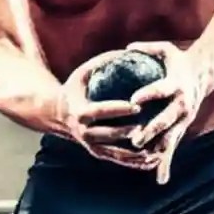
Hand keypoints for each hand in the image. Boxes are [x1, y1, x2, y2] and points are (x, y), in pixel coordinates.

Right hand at [57, 51, 162, 170]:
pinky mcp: (97, 153)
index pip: (100, 111)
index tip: (136, 106)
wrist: (58, 114)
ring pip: (114, 153)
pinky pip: (117, 160)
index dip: (117, 110)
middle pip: (107, 135)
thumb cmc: (75, 88)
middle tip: (148, 129)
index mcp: (80, 112)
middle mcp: (83, 132)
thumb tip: (126, 50)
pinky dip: (134, 162)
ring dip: (134, 154)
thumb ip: (102, 62)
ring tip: (155, 152)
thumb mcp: (83, 72)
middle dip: (127, 133)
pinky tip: (152, 162)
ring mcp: (90, 145)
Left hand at [123, 41, 207, 183]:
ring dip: (158, 150)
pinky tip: (160, 179)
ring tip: (146, 160)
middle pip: (165, 119)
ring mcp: (183, 119)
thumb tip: (127, 47)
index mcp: (176, 85)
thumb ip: (147, 48)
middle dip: (151, 130)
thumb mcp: (167, 50)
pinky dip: (167, 162)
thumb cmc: (181, 60)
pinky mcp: (182, 128)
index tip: (134, 99)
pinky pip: (173, 147)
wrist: (207, 72)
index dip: (148, 94)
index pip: (160, 89)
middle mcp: (181, 104)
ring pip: (170, 137)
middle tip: (135, 140)